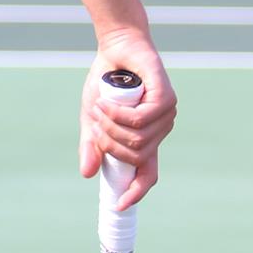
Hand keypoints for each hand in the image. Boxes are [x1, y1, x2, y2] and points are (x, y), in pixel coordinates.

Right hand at [79, 34, 175, 209]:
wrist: (117, 47)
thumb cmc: (107, 81)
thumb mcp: (94, 117)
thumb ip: (92, 143)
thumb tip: (87, 174)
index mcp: (146, 139)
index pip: (148, 173)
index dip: (136, 191)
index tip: (121, 205)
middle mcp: (160, 130)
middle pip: (135, 156)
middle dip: (108, 143)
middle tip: (95, 122)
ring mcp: (166, 114)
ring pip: (138, 138)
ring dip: (111, 126)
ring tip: (98, 107)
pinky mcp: (166, 97)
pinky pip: (142, 119)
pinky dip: (119, 114)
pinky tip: (106, 103)